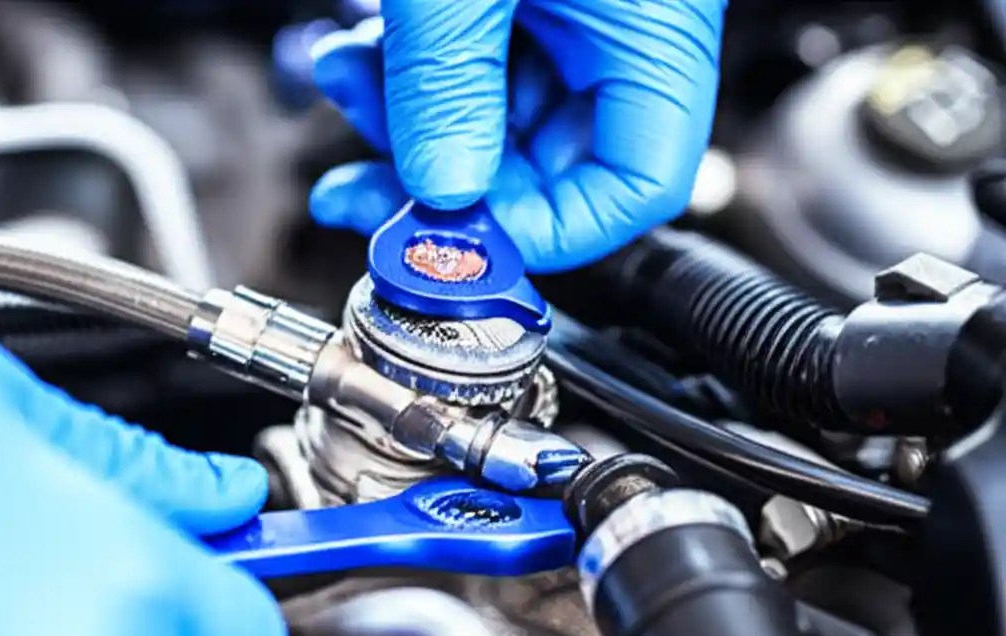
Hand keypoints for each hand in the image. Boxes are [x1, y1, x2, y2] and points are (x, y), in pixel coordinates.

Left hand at [309, 0, 726, 271]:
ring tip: (347, 83)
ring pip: (504, 110)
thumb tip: (442, 193)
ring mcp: (587, 8)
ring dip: (413, 117)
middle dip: (442, 174)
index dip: (537, 233)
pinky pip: (489, 57)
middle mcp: (632, 28)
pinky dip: (424, 68)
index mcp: (657, 33)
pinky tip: (367, 53)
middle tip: (364, 183)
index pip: (631, 190)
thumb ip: (450, 90)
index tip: (450, 242)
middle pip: (552, 159)